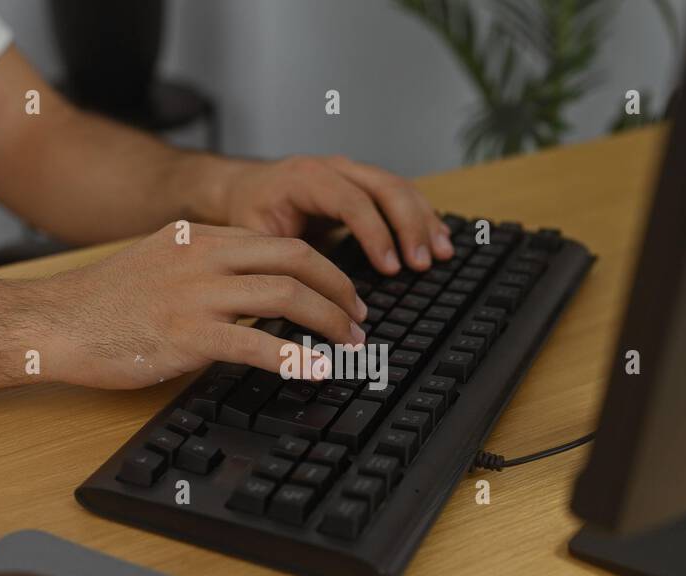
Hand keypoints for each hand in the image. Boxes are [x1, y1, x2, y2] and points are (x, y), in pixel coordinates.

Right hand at [30, 223, 367, 389]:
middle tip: (359, 316)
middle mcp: (203, 257)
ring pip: (285, 295)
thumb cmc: (101, 304)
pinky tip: (315, 372)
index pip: (280, 242)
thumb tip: (252, 292)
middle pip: (295, 258)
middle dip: (340, 288)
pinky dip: (295, 358)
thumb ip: (205, 269)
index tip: (342, 292)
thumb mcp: (158, 264)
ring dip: (329, 321)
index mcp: (199, 238)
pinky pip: (256, 344)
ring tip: (348, 343)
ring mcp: (196, 295)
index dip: (323, 267)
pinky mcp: (186, 335)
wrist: (54, 323)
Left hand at [214, 155, 454, 274]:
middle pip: (385, 187)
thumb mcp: (254, 237)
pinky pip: (400, 192)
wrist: (244, 188)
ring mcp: (351, 171)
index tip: (391, 267)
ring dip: (424, 221)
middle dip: (409, 227)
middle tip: (423, 263)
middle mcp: (333, 167)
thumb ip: (283, 259)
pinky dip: (422, 215)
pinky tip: (438, 237)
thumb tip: (311, 297)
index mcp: (305, 178)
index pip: (351, 201)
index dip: (375, 234)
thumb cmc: (248, 214)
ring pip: (399, 187)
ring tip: (442, 253)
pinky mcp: (363, 182)